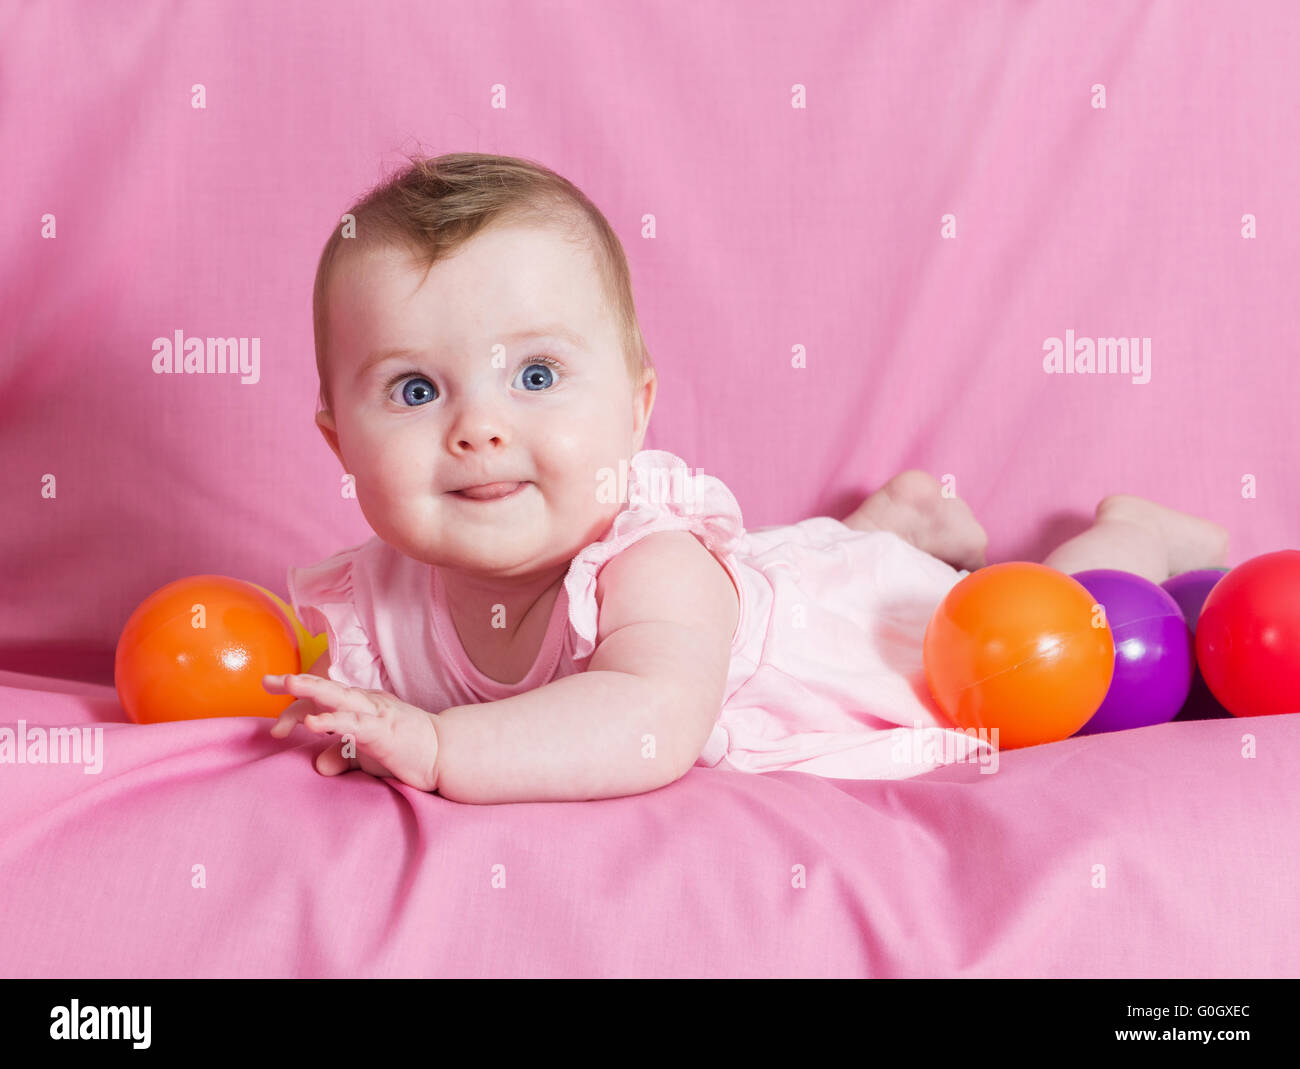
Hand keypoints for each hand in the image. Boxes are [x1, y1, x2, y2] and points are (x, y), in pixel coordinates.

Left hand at [262, 674, 440, 791]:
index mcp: (361, 705)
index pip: (324, 700)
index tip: (275, 726)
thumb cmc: (407, 752)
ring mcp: (376, 714)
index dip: (297, 708)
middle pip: (326, 689)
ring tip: (289, 684)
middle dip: (297, 683)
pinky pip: (354, 724)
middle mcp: (366, 703)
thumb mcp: (367, 756)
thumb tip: (319, 766)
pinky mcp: (384, 730)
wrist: (445, 754)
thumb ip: (342, 757)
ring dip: (313, 689)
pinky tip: (314, 722)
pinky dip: (333, 720)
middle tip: (268, 681)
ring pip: (340, 696)